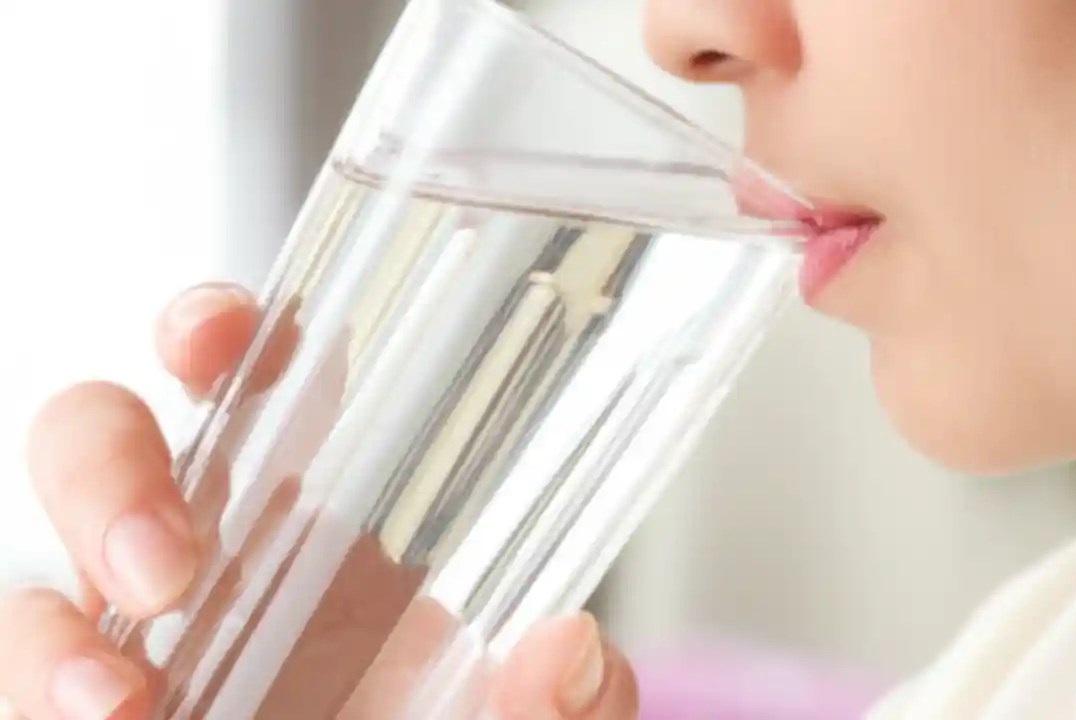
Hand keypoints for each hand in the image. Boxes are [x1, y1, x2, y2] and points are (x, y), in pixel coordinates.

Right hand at [1, 283, 638, 719]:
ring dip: (51, 634)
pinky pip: (28, 688)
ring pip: (46, 590)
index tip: (219, 335)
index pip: (262, 387)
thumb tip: (569, 648)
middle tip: (169, 567)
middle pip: (109, 451)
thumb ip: (564, 704)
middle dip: (106, 472)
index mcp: (332, 527)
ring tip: (119, 704)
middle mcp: (223, 568)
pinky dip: (41, 697)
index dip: (217, 333)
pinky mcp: (95, 709)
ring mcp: (149, 649)